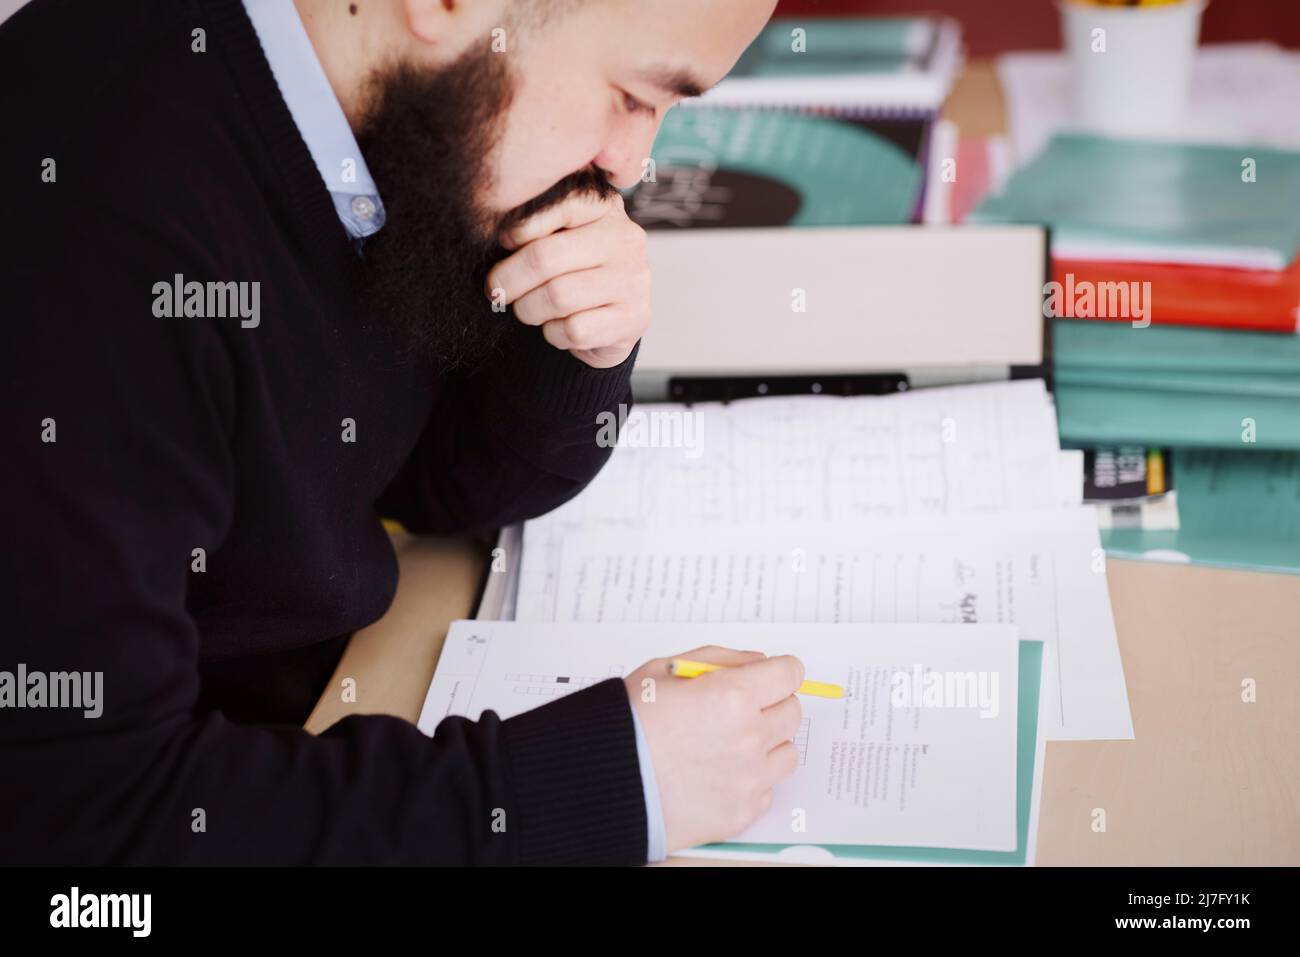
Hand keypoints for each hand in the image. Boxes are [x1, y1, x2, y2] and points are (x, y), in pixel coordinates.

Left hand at [487, 190, 650, 368]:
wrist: (610, 322)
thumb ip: (536, 225)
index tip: (505, 243)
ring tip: (527, 309)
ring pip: (557, 297)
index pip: (558, 205)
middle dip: (509, 280)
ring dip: (529, 310)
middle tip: (496, 290)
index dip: (520, 228)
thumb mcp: (558, 237)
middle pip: (545, 257)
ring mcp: (634, 280)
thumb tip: (497, 232)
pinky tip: (557, 328)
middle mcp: (626, 238)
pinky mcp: (634, 318)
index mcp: (605, 208)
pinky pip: (574, 329)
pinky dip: (554, 334)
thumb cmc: (575, 273)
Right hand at [624, 646, 804, 852]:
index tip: (769, 676)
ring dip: (767, 744)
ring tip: (727, 745)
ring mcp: (749, 779)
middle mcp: (749, 738)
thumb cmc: (626, 724)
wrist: (602, 783)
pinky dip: (751, 780)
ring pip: (786, 752)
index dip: (778, 671)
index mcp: (733, 696)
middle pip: (792, 711)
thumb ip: (720, 660)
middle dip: (771, 704)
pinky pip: (768, 789)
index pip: (790, 674)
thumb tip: (758, 663)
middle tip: (736, 710)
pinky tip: (718, 773)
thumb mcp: (664, 670)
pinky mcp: (741, 813)